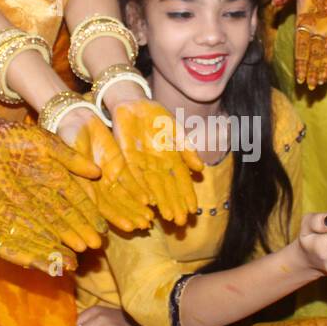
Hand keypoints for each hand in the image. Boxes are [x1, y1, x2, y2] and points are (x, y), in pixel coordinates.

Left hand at [0, 119, 105, 253]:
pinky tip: (54, 243)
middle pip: (68, 213)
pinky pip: (31, 220)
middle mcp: (47, 191)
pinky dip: (43, 232)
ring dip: (66, 234)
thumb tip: (98, 172)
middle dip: (82, 229)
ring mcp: (31, 199)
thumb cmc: (18, 136)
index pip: (79, 198)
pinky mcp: (14, 203)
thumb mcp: (48, 144)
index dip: (91, 213)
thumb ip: (71, 158)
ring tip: (80, 249)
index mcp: (59, 175)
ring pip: (52, 220)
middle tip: (97, 245)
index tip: (103, 228)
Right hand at [0, 152, 76, 271]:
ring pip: (37, 232)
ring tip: (78, 250)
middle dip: (52, 256)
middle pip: (31, 246)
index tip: (53, 268)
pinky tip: (67, 226)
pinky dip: (50, 221)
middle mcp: (0, 232)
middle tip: (75, 265)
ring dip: (56, 241)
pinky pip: (35, 214)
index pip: (14, 252)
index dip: (35, 260)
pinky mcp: (11, 205)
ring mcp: (7, 219)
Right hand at [61, 111, 154, 233]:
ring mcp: (107, 177)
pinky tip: (148, 201)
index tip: (125, 229)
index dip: (112, 218)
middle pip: (114, 205)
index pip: (97, 207)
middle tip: (142, 227)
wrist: (75, 119)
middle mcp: (95, 186)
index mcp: (80, 186)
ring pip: (124, 196)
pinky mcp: (118, 166)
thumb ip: (78, 169)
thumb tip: (92, 186)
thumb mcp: (69, 151)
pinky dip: (138, 191)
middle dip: (128, 216)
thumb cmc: (67, 135)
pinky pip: (129, 181)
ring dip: (135, 208)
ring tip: (148, 220)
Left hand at [108, 97, 204, 225]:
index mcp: (171, 159)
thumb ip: (186, 147)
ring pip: (152, 187)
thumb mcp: (175, 129)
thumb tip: (200, 168)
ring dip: (160, 203)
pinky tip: (146, 201)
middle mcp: (157, 166)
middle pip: (167, 189)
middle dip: (174, 205)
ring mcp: (142, 164)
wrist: (133, 103)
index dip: (187, 195)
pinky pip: (133, 177)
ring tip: (166, 217)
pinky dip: (140, 189)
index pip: (181, 181)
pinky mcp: (126, 160)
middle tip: (181, 222)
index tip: (193, 210)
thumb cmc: (157, 116)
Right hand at [272, 0, 326, 88]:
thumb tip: (273, 3)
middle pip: (315, 55)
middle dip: (314, 71)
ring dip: (326, 67)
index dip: (301, 64)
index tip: (299, 78)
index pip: (302, 48)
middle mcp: (318, 30)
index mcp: (305, 24)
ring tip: (323, 81)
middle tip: (312, 87)